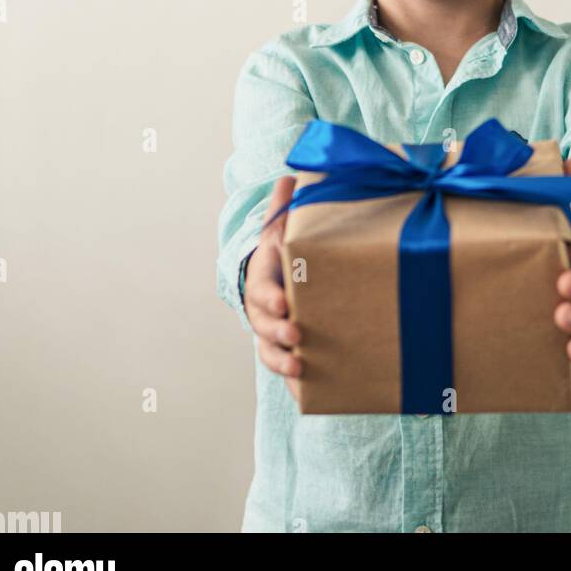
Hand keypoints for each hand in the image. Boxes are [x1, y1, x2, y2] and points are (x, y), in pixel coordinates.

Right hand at [243, 176, 303, 401]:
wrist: (277, 279)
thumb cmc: (285, 252)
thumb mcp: (284, 227)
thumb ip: (287, 206)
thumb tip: (292, 174)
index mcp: (264, 276)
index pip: (262, 288)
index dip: (270, 297)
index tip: (284, 304)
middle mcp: (262, 310)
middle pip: (263, 325)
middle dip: (277, 332)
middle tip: (298, 336)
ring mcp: (270, 334)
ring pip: (268, 353)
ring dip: (282, 362)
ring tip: (301, 369)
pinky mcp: (284, 353)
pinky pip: (285, 374)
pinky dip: (295, 387)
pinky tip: (308, 396)